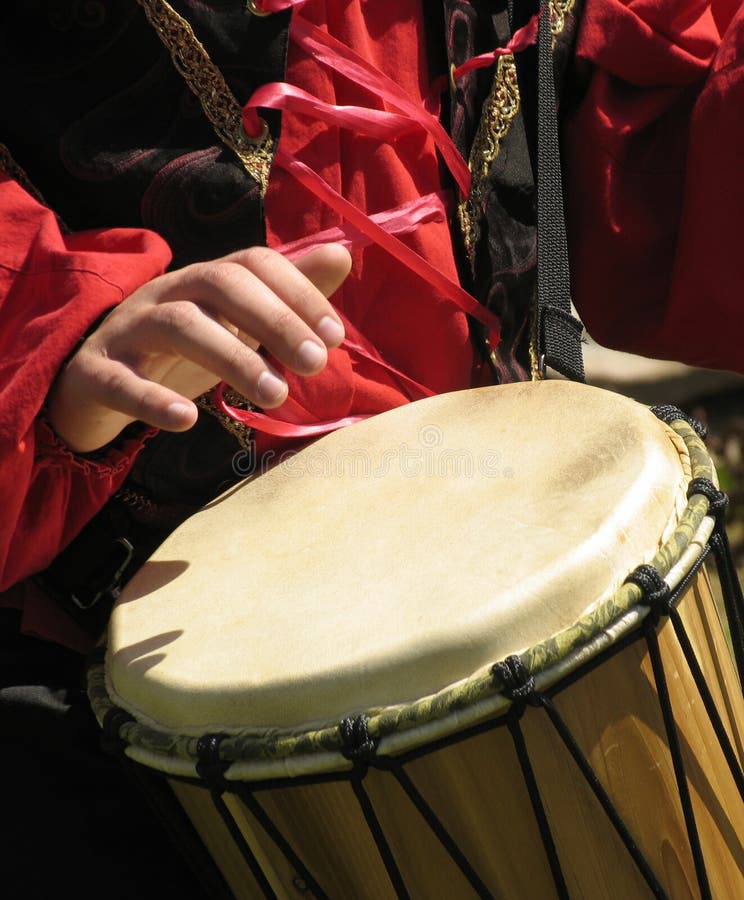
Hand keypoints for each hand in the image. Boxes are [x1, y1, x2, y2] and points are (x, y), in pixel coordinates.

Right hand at [47, 243, 350, 452]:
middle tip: (314, 365)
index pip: (254, 263)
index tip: (335, 338)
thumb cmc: (177, 351)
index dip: (298, 293)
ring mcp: (128, 330)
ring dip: (232, 358)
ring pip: (178, 325)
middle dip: (275, 320)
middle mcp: (168, 294)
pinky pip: (120, 381)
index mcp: (203, 281)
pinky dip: (153, 400)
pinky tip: (187, 421)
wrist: (92, 382)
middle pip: (220, 284)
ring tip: (275, 396)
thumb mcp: (233, 323)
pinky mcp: (96, 373)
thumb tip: (342, 256)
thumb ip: (285, 294)